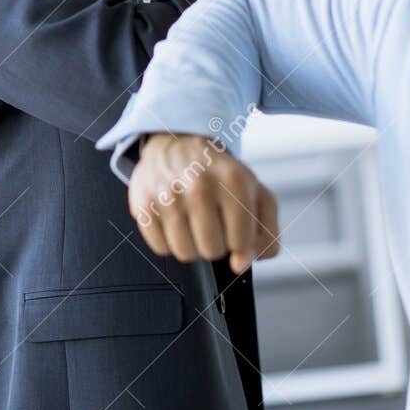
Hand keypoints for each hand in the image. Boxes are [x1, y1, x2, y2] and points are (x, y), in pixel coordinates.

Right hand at [127, 134, 279, 273]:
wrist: (178, 144)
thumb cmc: (221, 175)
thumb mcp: (257, 195)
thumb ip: (266, 234)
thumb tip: (240, 264)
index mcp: (234, 180)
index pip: (240, 242)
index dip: (240, 244)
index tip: (235, 231)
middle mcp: (199, 185)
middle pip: (212, 251)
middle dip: (215, 243)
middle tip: (212, 221)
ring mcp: (169, 195)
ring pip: (185, 253)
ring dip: (192, 244)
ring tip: (193, 221)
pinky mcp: (144, 204)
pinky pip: (161, 248)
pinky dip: (169, 241)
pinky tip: (174, 220)